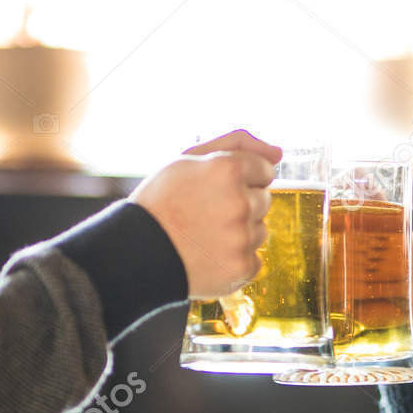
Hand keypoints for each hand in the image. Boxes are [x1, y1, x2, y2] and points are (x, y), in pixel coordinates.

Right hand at [130, 129, 281, 298]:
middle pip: (265, 200)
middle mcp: (239, 202)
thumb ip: (237, 145)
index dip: (240, 178)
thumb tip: (278, 153)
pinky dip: (235, 261)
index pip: (264, 169)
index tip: (217, 189)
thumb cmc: (162, 201)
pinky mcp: (241, 268)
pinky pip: (254, 260)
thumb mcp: (188, 160)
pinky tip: (208, 257)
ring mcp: (241, 238)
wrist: (134, 253)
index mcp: (228, 169)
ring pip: (260, 231)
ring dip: (239, 233)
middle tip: (204, 214)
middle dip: (242, 204)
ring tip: (204, 237)